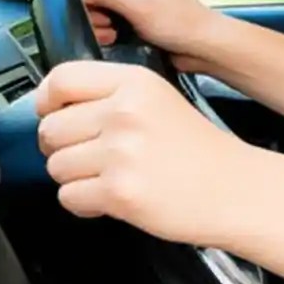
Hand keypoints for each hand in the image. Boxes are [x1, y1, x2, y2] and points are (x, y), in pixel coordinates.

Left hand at [34, 60, 247, 246]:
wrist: (236, 189)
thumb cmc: (200, 151)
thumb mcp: (159, 100)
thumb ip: (111, 97)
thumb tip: (55, 109)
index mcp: (134, 83)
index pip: (61, 79)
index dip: (47, 101)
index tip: (53, 114)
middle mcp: (124, 112)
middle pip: (50, 128)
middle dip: (62, 148)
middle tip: (91, 157)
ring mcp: (120, 152)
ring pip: (56, 166)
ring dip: (75, 178)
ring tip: (111, 178)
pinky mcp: (119, 191)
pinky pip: (69, 197)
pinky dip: (85, 204)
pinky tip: (114, 198)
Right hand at [78, 0, 217, 70]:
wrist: (203, 48)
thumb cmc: (180, 21)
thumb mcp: (135, 2)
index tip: (89, 6)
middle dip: (93, 12)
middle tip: (106, 24)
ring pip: (98, 10)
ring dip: (99, 26)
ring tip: (112, 34)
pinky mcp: (135, 19)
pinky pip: (109, 24)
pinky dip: (108, 33)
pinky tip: (114, 40)